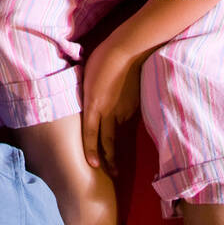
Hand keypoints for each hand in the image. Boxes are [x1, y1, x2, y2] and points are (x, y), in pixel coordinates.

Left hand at [81, 36, 142, 175]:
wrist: (127, 50)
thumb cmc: (102, 59)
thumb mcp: (88, 80)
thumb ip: (90, 97)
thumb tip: (93, 106)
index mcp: (93, 105)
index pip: (90, 134)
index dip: (91, 151)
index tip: (93, 165)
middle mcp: (108, 111)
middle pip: (108, 141)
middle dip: (110, 159)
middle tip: (113, 173)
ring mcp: (124, 109)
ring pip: (118, 127)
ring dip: (116, 135)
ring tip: (117, 143)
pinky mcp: (135, 104)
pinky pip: (128, 115)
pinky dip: (125, 116)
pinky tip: (124, 104)